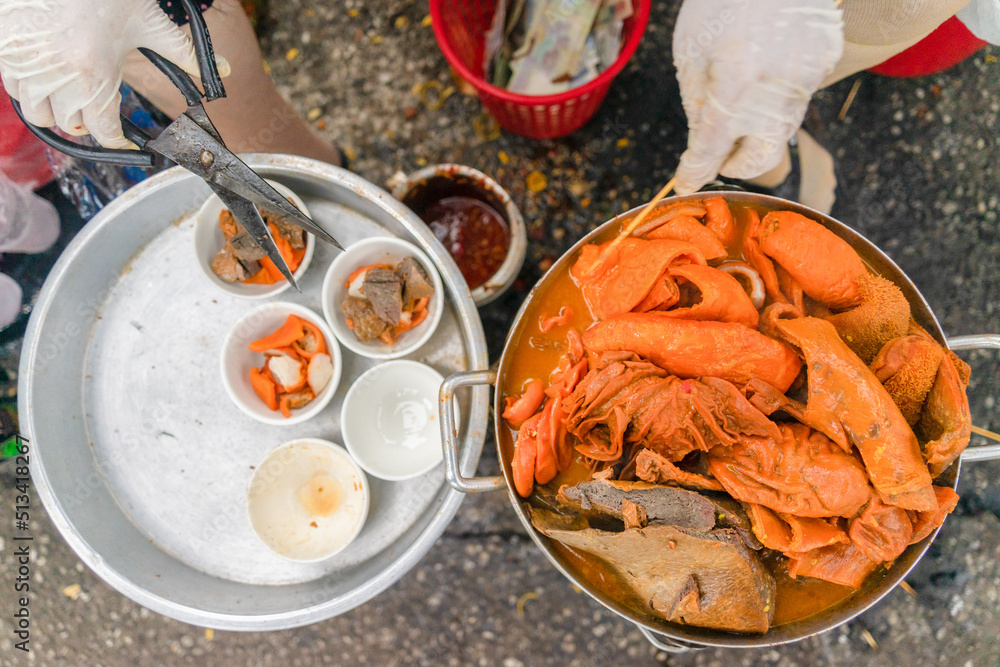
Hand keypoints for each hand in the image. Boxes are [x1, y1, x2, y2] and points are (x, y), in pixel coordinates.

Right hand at [0, 0, 229, 147]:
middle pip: (72, 125)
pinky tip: (48, 79)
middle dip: (89, 124)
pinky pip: (14, 89)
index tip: (125, 140)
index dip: (118, 141)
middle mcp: (58, 74)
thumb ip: (185, 54)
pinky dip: (30, 92)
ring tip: (72, 98)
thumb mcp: (151, 22)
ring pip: (38, 113)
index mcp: (94, 71)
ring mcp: (27, 63)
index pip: (104, 130)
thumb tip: (225, 73)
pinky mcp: (6, 49)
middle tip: (100, 111)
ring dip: (56, 112)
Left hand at [672, 0, 842, 193]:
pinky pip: (798, 97)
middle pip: (760, 159)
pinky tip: (766, 67)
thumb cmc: (720, 3)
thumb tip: (701, 149)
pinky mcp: (825, 61)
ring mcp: (806, 76)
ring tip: (739, 101)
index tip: (686, 183)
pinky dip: (778, 96)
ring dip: (756, 130)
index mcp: (734, 84)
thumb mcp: (691, 53)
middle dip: (735, 164)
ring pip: (781, 130)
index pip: (712, 149)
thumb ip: (698, 105)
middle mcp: (775, 87)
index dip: (695, 172)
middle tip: (718, 154)